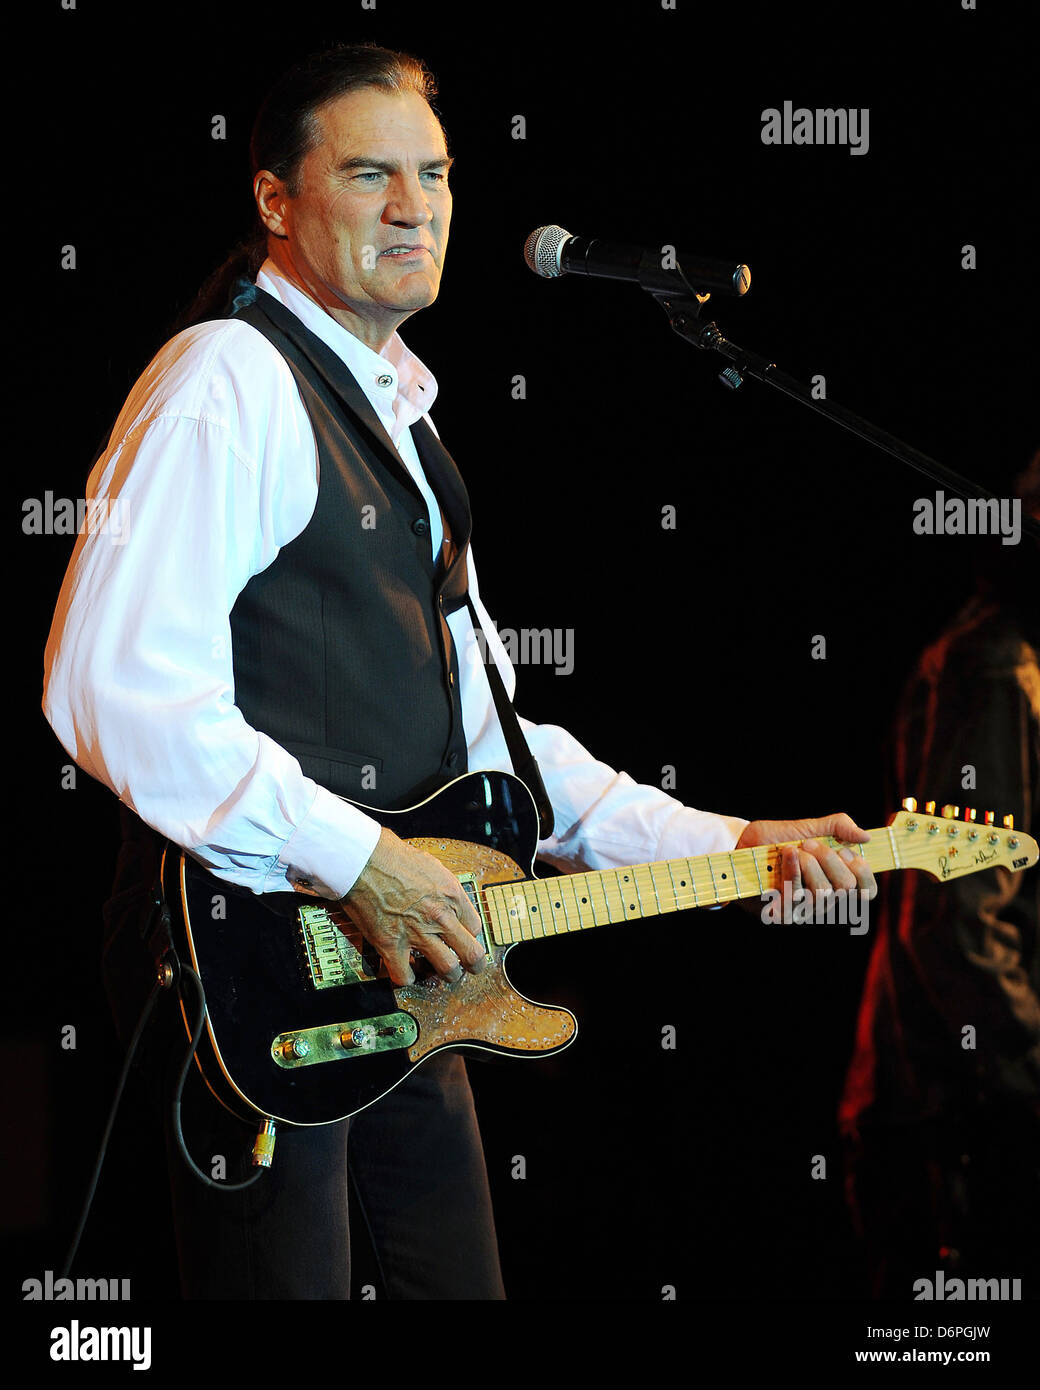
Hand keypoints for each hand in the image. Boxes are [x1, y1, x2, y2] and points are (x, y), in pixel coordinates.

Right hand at [340, 827, 486, 985]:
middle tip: (470, 968)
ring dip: (448, 975)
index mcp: (451, 895)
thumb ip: (443, 886)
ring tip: (443, 974)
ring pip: (448, 970)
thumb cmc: (392, 856)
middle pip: (472, 953)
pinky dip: (407, 978)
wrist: (363, 860)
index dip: (470, 935)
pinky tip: (406, 971)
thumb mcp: (432, 865)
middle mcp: (439, 917)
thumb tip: (446, 897)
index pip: (475, 926)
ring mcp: (416, 933)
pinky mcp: (391, 944)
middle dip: (474, 965)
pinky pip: (404, 975)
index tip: (463, 937)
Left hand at [735, 813, 876, 900]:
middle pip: (845, 887)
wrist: (739, 846)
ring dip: (809, 863)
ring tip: (793, 848)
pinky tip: (786, 855)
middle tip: (809, 844)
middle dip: (829, 859)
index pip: (866, 890)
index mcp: (834, 882)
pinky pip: (797, 896)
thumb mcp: (808, 827)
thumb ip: (837, 827)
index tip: (844, 851)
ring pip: (823, 892)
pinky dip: (793, 870)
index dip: (862, 870)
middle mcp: (822, 901)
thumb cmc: (775, 840)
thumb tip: (866, 837)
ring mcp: (802, 910)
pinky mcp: (782, 915)